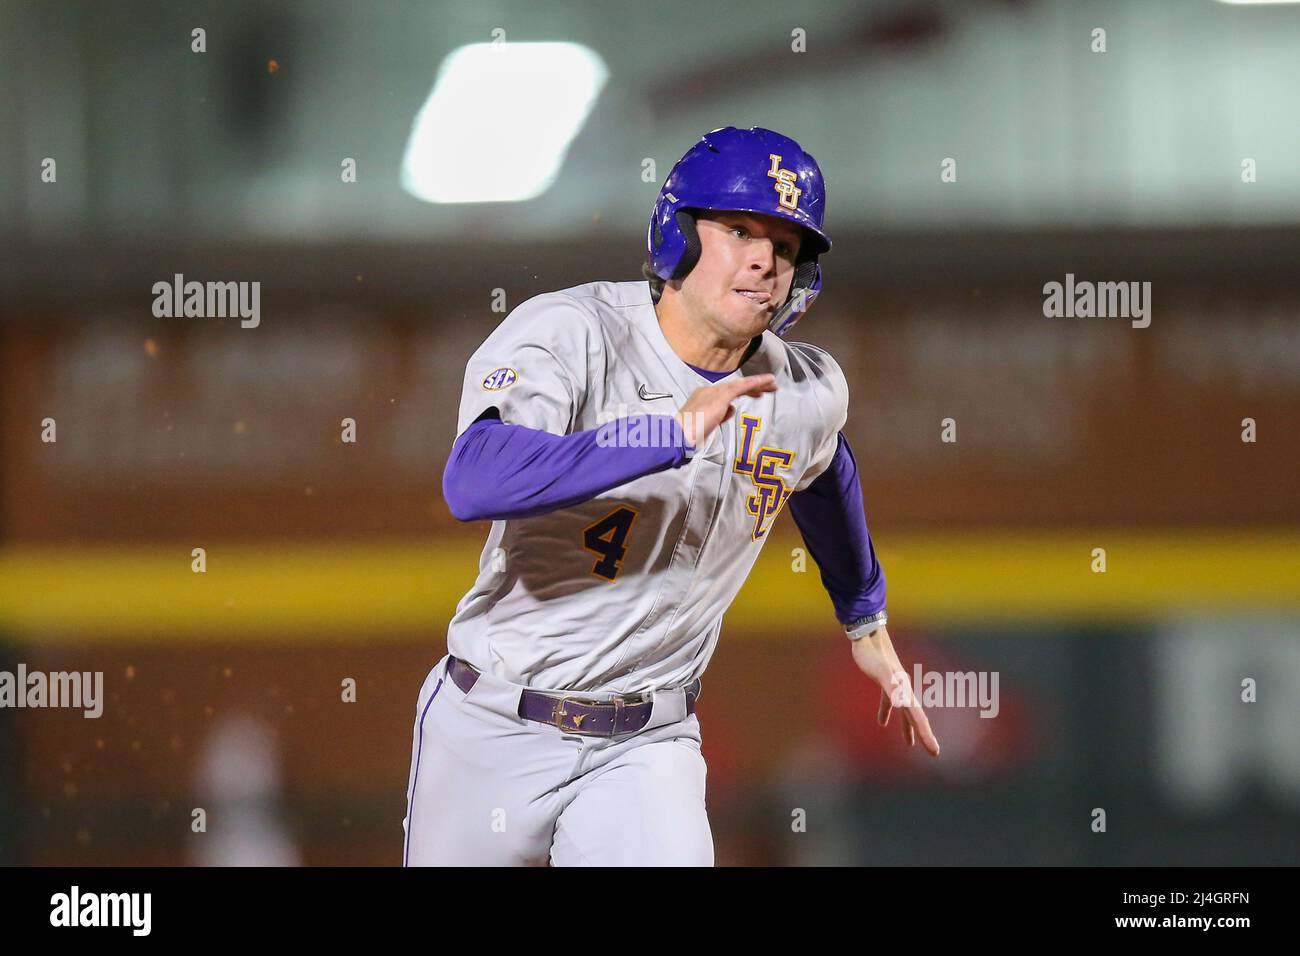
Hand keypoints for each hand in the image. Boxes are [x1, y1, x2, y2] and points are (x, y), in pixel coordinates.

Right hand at [674, 374, 776, 447]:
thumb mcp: (707, 424)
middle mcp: (708, 390)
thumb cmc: (687, 435)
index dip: (742, 391)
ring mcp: (714, 392)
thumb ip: (719, 415)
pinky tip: (767, 381)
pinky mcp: (721, 396)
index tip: (756, 393)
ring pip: (740, 384)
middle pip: (735, 386)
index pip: (726, 392)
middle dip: (752, 386)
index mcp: (703, 396)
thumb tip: (731, 409)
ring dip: (758, 383)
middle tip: (768, 387)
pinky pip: (742, 387)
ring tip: (772, 384)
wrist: (679, 435)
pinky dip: (756, 383)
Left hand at [850, 625, 940, 756]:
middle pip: (916, 717)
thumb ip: (891, 687)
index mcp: (905, 691)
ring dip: (907, 727)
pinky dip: (887, 713)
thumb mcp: (881, 673)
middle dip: (923, 734)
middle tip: (933, 752)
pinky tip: (882, 722)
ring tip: (909, 744)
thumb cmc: (872, 654)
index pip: (918, 718)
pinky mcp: (884, 681)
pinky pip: (889, 702)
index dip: (926, 736)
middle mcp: (903, 689)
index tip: (935, 752)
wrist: (867, 633)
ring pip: (904, 712)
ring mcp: (895, 685)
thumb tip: (901, 703)